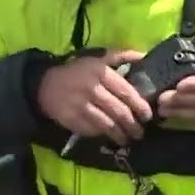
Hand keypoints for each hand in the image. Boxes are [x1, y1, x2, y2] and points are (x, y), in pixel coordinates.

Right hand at [37, 49, 151, 145]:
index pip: (125, 92)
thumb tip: (144, 55)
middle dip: (132, 125)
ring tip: (127, 139)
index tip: (147, 116)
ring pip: (107, 124)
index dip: (139, 106)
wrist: (46, 85)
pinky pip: (92, 130)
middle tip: (139, 133)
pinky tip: (109, 137)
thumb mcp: (98, 59)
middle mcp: (92, 88)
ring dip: (120, 134)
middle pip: (118, 110)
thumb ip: (121, 56)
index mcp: (101, 72)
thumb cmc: (78, 72)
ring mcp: (81, 105)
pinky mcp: (71, 118)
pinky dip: (103, 135)